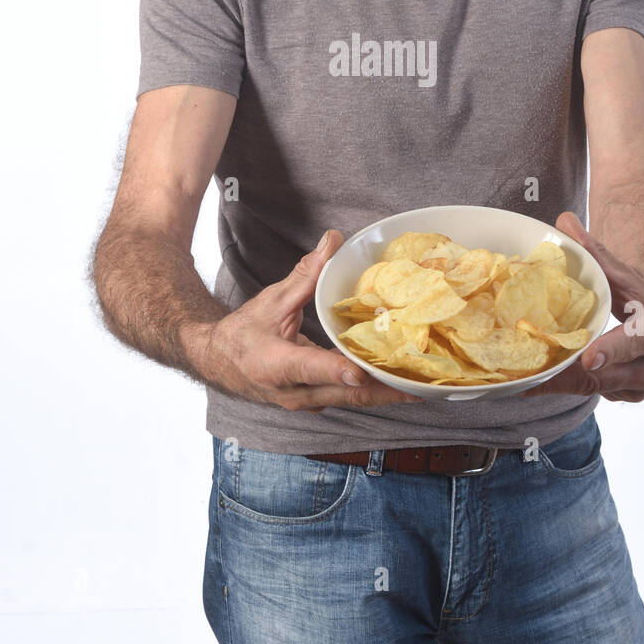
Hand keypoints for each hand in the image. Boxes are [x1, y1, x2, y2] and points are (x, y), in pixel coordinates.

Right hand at [198, 229, 423, 411]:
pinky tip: (400, 380)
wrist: (219, 363)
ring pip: (352, 400)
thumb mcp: (271, 301)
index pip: (310, 367)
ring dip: (386, 393)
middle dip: (384, 389)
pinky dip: (374, 390)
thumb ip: (305, 275)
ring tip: (423, 384)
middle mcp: (294, 391)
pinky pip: (349, 397)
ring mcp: (307, 401)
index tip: (360, 369)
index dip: (336, 369)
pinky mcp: (316, 401)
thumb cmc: (243, 333)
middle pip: (345, 392)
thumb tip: (332, 241)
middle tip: (420, 383)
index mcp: (276, 364)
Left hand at [522, 212, 643, 402]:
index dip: (610, 351)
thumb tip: (563, 220)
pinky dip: (570, 386)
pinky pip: (596, 392)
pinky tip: (541, 379)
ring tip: (521, 379)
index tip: (587, 357)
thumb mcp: (634, 278)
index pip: (633, 343)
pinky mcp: (633, 396)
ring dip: (560, 384)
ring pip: (596, 387)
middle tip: (524, 373)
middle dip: (563, 375)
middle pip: (605, 374)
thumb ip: (597, 254)